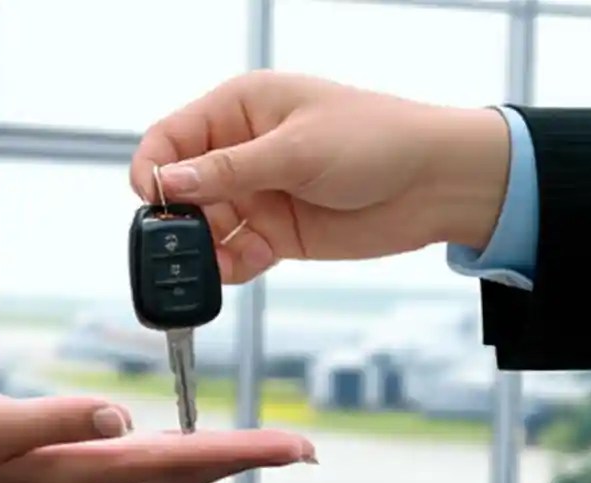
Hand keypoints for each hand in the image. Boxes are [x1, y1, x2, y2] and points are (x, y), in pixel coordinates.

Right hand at [0, 384, 314, 482]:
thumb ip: (59, 419)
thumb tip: (123, 419)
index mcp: (81, 472)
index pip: (180, 461)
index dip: (242, 452)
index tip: (294, 446)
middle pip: (188, 472)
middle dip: (248, 459)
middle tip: (304, 448)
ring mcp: (79, 480)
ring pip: (169, 472)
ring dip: (220, 460)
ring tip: (263, 448)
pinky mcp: (66, 467)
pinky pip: (142, 466)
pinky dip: (179, 454)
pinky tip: (186, 444)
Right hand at [130, 70, 510, 283]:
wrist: (437, 184)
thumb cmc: (378, 139)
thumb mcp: (297, 150)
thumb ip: (229, 170)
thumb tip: (169, 181)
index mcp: (240, 109)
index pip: (170, 138)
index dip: (153, 169)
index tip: (153, 200)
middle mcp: (241, 151)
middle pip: (181, 189)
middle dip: (177, 219)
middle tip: (183, 243)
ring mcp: (257, 194)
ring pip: (204, 228)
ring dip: (203, 249)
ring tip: (221, 260)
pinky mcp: (275, 232)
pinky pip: (233, 253)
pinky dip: (230, 265)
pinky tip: (247, 262)